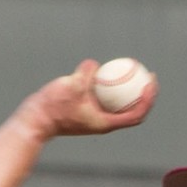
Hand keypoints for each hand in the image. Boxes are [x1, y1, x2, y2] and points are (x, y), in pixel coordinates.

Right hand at [16, 59, 158, 140]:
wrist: (36, 120)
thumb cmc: (53, 108)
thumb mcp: (71, 87)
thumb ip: (85, 74)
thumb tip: (95, 63)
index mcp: (105, 123)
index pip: (136, 115)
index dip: (147, 101)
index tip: (150, 84)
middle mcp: (104, 122)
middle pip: (134, 110)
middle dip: (145, 94)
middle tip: (150, 75)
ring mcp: (96, 117)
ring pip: (120, 104)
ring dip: (130, 90)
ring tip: (135, 71)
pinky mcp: (87, 110)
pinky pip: (105, 97)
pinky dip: (112, 86)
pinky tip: (110, 69)